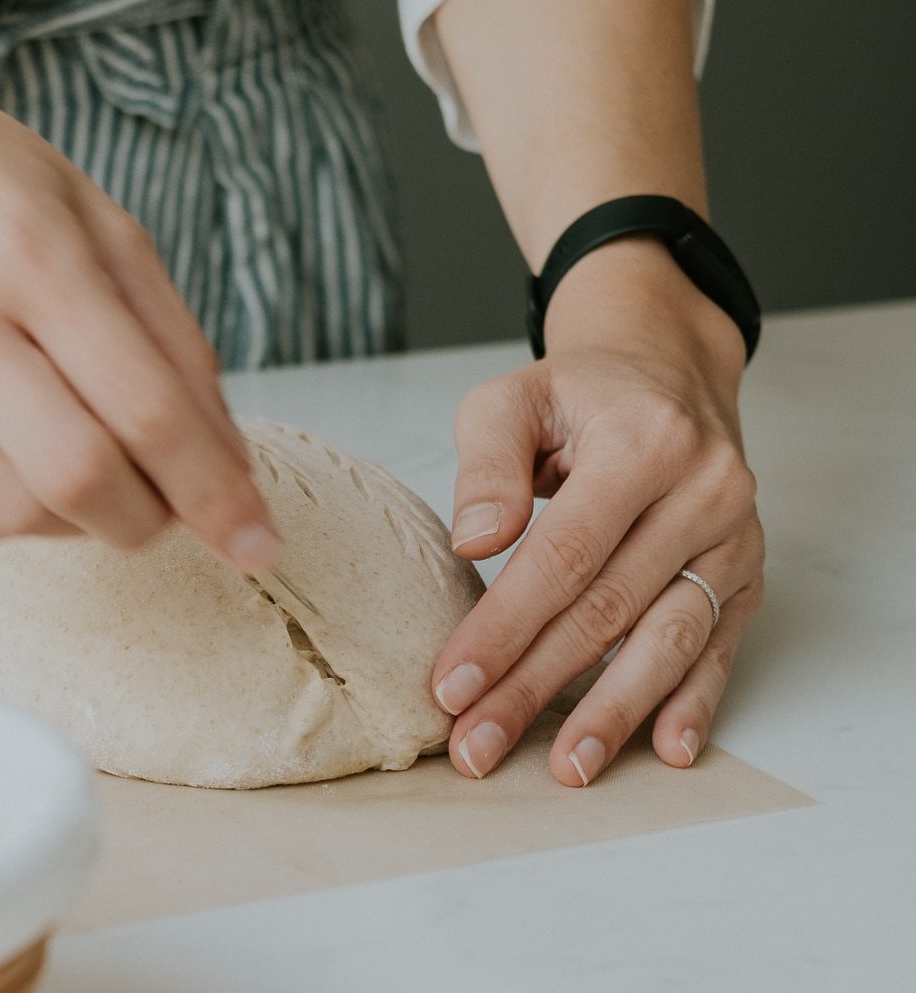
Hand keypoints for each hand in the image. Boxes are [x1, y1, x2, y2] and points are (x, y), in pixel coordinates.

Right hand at [0, 32, 279, 570]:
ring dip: (80, 523)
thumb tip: (224, 460)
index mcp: (32, 251)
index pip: (145, 406)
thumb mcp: (95, 216)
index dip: (214, 492)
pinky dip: (8, 521)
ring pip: (12, 512)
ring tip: (92, 471)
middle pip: (77, 476)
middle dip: (150, 517)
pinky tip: (23, 474)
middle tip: (168, 500)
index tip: (256, 543)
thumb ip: (169, 336)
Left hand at [431, 239, 763, 786]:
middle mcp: (703, 493)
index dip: (504, 627)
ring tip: (567, 767)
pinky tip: (666, 749)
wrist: (666, 374)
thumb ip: (486, 465)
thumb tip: (474, 542)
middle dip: (537, 687)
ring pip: (668, 639)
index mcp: (642, 444)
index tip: (452, 686)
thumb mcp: (511, 399)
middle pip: (608, 609)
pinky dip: (693, 702)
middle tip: (479, 747)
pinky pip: (719, 646)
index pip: (563, 556)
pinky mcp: (746, 575)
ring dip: (614, 712)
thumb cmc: (577, 396)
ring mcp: (733, 539)